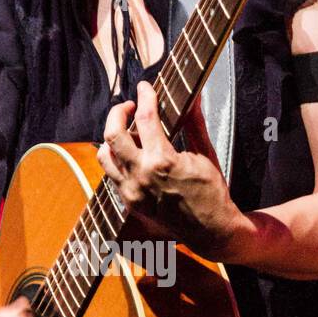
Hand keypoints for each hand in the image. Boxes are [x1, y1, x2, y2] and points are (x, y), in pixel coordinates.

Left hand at [96, 81, 244, 260]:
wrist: (210, 230)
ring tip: (128, 132)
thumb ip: (194, 123)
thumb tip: (194, 98)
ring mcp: (131, 192)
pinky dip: (118, 159)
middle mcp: (141, 176)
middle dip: (117, 112)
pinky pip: (112, 174)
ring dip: (112, 138)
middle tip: (129, 106)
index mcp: (162, 161)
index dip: (144, 95)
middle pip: (112, 133)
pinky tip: (132, 154)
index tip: (145, 86)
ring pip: (104, 155)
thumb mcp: (204, 154)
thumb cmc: (212, 192)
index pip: (145, 117)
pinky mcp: (129, 202)